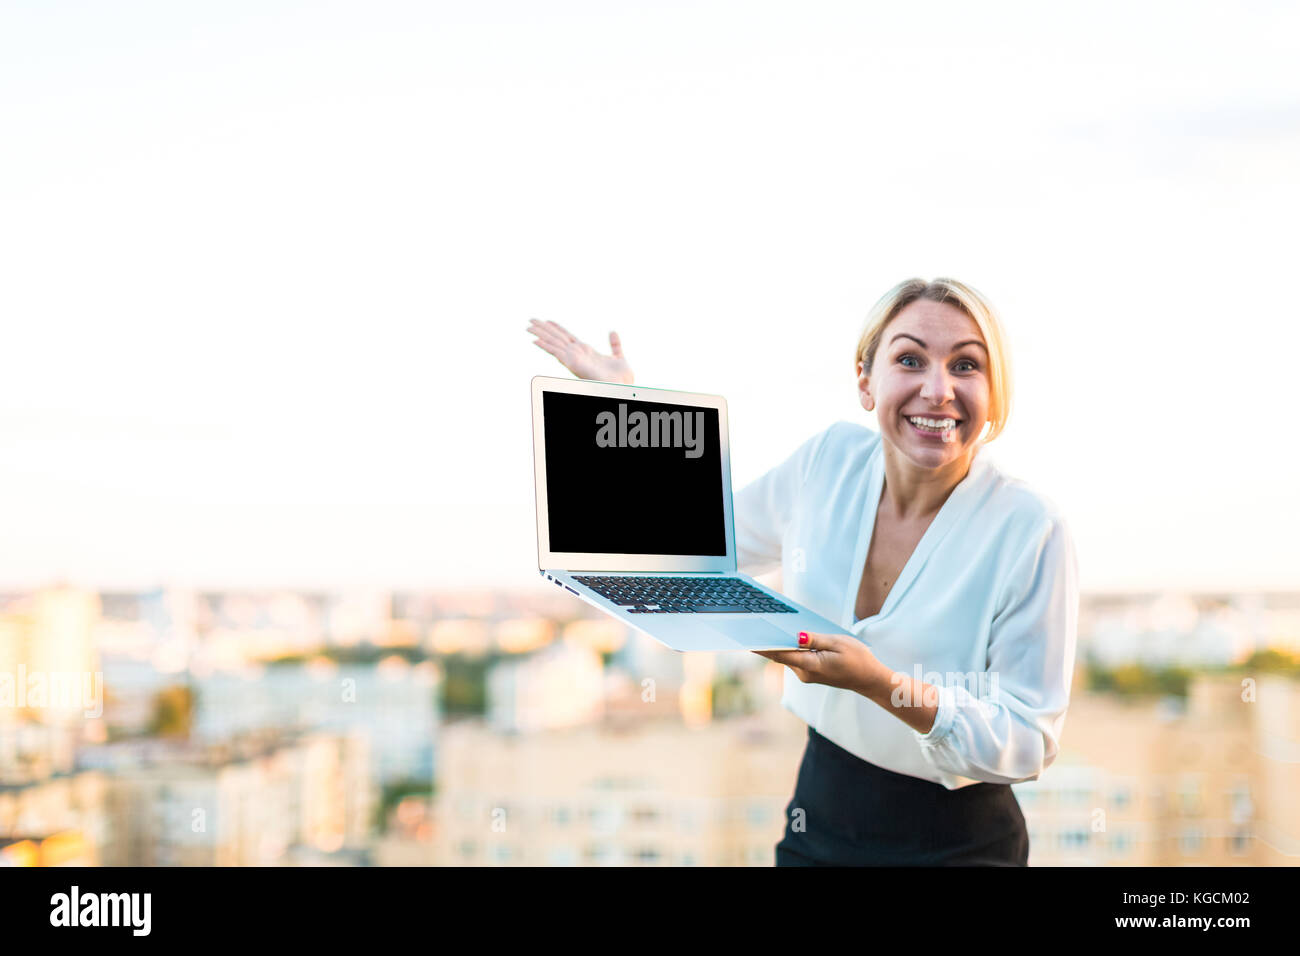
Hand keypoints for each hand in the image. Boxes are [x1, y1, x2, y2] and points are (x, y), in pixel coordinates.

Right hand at [527, 318, 633, 383]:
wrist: (621, 386)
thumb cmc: (620, 377)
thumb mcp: (617, 355)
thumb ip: (614, 344)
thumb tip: (612, 331)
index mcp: (586, 352)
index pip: (568, 337)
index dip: (557, 328)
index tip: (548, 320)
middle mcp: (577, 354)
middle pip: (557, 337)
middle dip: (544, 328)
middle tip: (531, 319)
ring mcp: (573, 358)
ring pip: (553, 343)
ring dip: (540, 334)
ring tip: (528, 326)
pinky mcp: (572, 364)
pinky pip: (555, 352)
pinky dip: (545, 346)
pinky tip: (535, 340)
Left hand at [753, 630, 882, 694]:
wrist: (869, 679)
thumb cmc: (857, 659)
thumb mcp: (837, 643)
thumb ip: (815, 639)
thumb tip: (796, 636)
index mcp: (811, 665)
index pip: (781, 655)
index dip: (763, 648)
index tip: (748, 642)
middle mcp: (804, 673)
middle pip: (782, 655)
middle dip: (770, 642)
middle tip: (755, 626)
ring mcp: (806, 675)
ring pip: (789, 657)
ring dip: (781, 644)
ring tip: (770, 627)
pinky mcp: (810, 673)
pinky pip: (796, 659)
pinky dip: (791, 649)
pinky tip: (789, 638)